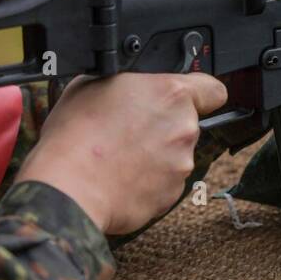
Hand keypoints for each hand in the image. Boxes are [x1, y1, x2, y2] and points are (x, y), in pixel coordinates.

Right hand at [15, 72, 226, 234]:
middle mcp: (185, 129)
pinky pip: (164, 182)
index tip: (187, 98)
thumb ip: (127, 84)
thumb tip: (130, 89)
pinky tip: (120, 177)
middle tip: (128, 130)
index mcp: (171, 94)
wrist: (67, 189)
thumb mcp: (91, 84)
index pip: (213, 89)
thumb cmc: (75, 136)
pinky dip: (147, 181)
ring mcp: (181, 165)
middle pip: (185, 123)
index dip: (200, 93)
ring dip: (154, 154)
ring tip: (118, 157)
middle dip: (163, 126)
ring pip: (174, 154)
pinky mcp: (171, 195)